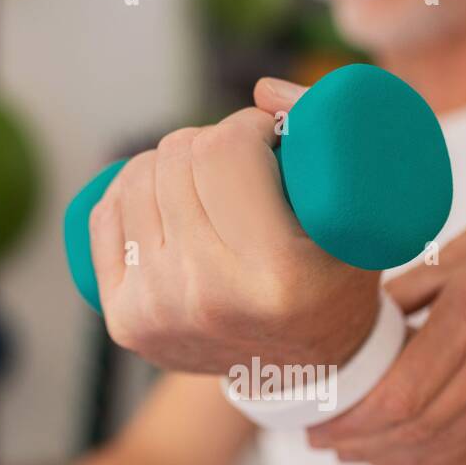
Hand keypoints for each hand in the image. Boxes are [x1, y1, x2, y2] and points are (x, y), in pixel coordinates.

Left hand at [90, 106, 378, 373]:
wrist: (300, 374)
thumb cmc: (336, 283)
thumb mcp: (360, 220)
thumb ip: (334, 138)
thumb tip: (261, 90)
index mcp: (274, 275)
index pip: (227, 151)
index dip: (249, 127)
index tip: (268, 140)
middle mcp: (209, 297)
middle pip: (179, 158)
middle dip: (212, 143)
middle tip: (240, 164)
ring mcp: (158, 312)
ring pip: (139, 177)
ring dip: (172, 162)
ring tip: (207, 181)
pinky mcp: (125, 321)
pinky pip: (105, 215)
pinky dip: (130, 189)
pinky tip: (163, 193)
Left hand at [254, 77, 465, 464]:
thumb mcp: (451, 255)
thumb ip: (403, 302)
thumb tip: (357, 341)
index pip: (400, 397)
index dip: (353, 422)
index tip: (316, 424)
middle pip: (420, 427)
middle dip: (363, 443)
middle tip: (320, 443)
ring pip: (451, 439)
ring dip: (396, 452)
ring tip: (353, 450)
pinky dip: (437, 443)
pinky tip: (407, 440)